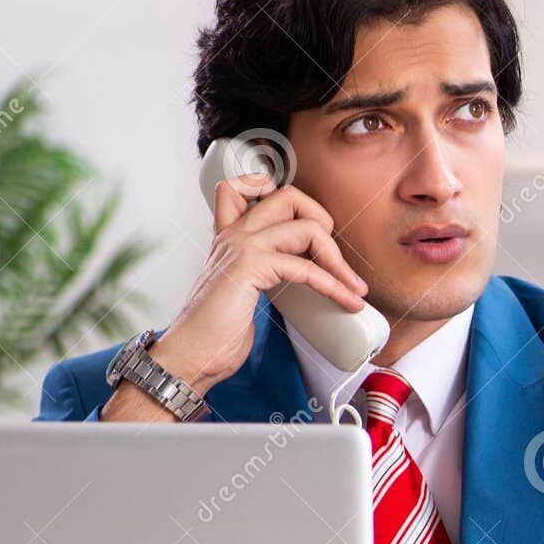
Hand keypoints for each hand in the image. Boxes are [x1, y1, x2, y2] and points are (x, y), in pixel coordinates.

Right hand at [133, 173, 367, 403]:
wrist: (190, 356)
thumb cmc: (215, 333)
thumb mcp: (241, 292)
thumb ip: (263, 272)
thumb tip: (303, 272)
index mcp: (231, 237)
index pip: (249, 187)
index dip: (283, 195)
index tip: (306, 224)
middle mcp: (235, 234)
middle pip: (288, 196)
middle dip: (323, 220)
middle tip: (333, 256)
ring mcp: (241, 247)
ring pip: (307, 227)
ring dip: (338, 260)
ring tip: (352, 286)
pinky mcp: (249, 267)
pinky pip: (306, 266)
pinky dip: (334, 285)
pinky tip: (347, 300)